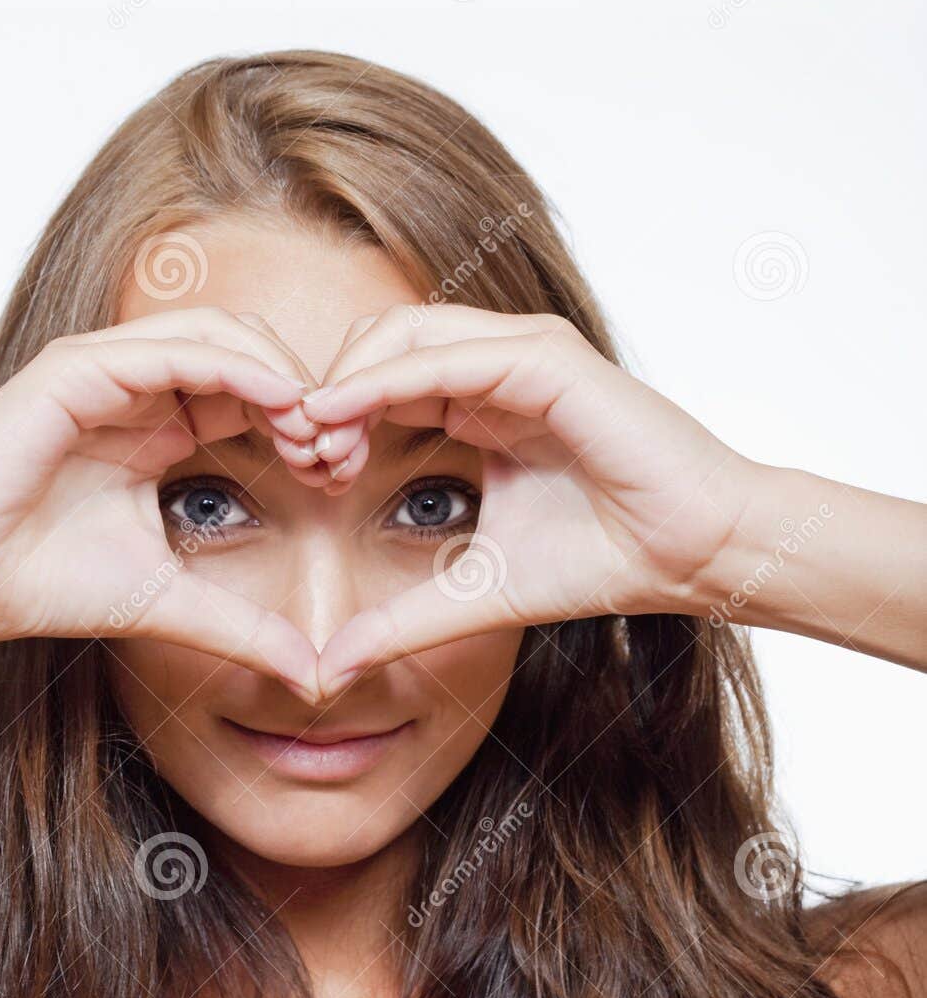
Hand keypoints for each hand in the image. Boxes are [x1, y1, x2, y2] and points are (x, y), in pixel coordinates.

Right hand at [0, 307, 326, 696]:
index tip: (339, 476)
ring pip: (216, 335)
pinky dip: (230, 363)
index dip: (304, 425)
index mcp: (157, 426)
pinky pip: (169, 347)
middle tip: (337, 450)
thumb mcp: (172, 604)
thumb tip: (313, 674)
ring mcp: (103, 371)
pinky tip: (275, 399)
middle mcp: (134, 388)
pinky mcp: (74, 369)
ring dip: (276, 373)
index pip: (252, 395)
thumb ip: (243, 628)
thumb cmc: (45, 585)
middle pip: (246, 352)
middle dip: (303, 394)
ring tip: (313, 425)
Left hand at [299, 305, 760, 692]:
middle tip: (302, 456)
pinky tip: (344, 413)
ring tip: (315, 439)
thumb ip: (404, 620)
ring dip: (347, 380)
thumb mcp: (475, 595)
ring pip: (405, 332)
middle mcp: (498, 366)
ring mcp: (525, 355)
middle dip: (328, 391)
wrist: (695, 556)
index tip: (305, 476)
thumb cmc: (602, 562)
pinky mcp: (549, 361)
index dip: (332, 418)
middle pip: (380, 342)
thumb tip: (334, 665)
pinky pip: (451, 353)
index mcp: (480, 403)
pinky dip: (389, 377)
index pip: (380, 379)